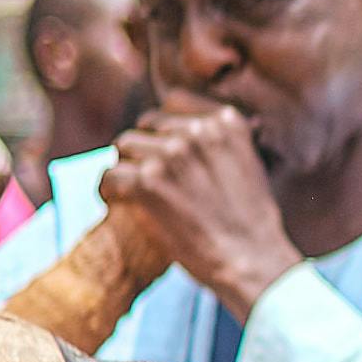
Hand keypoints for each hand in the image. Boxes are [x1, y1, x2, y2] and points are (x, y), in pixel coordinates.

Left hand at [97, 100, 296, 313]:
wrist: (251, 260)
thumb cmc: (252, 224)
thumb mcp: (249, 165)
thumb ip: (219, 143)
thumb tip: (191, 133)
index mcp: (225, 122)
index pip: (174, 101)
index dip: (165, 128)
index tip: (164, 149)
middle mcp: (197, 131)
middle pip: (146, 124)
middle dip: (145, 148)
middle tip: (147, 177)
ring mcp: (171, 154)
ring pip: (124, 146)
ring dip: (126, 168)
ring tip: (130, 191)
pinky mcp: (147, 182)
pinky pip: (110, 176)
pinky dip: (109, 191)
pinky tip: (117, 203)